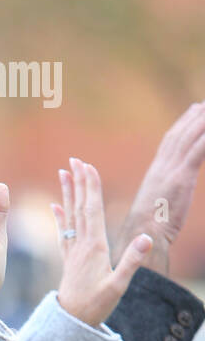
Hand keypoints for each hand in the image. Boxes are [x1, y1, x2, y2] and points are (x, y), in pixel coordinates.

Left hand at [53, 157, 151, 326]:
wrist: (72, 323)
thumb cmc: (96, 306)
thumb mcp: (118, 286)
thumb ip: (132, 261)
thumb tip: (146, 238)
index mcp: (94, 246)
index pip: (92, 209)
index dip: (90, 186)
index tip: (87, 165)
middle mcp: (81, 245)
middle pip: (79, 207)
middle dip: (78, 182)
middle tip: (74, 159)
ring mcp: (73, 252)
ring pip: (70, 216)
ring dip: (68, 193)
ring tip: (63, 172)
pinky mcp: (69, 260)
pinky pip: (63, 234)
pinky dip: (60, 218)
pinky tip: (55, 206)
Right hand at [113, 101, 204, 272]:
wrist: (141, 237)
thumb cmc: (146, 232)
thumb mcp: (153, 210)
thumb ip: (161, 198)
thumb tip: (164, 200)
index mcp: (154, 174)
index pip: (169, 141)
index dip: (182, 124)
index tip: (193, 111)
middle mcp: (161, 168)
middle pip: (179, 134)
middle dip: (194, 116)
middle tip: (204, 103)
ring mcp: (170, 172)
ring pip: (189, 137)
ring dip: (202, 121)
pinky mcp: (181, 178)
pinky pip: (198, 151)